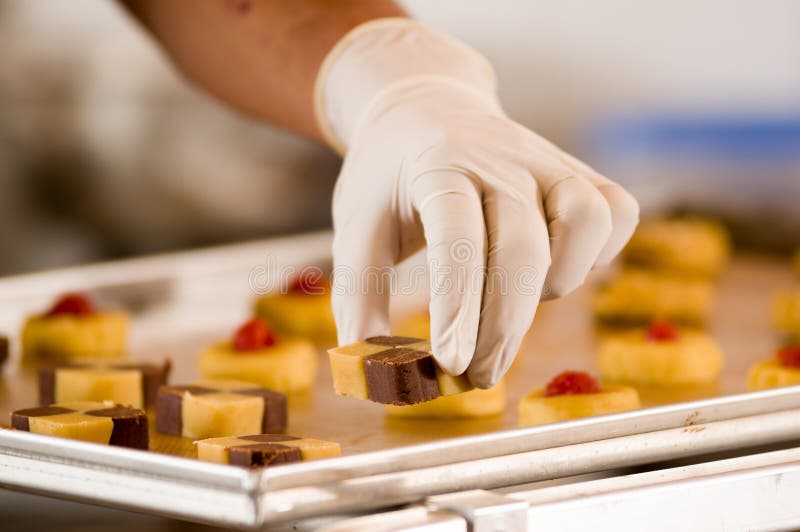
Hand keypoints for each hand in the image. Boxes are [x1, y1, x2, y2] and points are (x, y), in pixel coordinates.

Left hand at [317, 19, 638, 386]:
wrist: (427, 107)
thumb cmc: (391, 175)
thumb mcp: (356, 224)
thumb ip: (359, 293)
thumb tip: (370, 368)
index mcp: (438, 165)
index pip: (457, 238)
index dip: (457, 306)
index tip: (449, 363)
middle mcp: (501, 158)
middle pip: (522, 246)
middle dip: (503, 325)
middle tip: (478, 376)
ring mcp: (547, 160)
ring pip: (587, 219)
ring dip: (558, 279)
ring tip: (518, 303)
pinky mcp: (579, 170)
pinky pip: (615, 211)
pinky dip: (597, 252)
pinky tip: (554, 270)